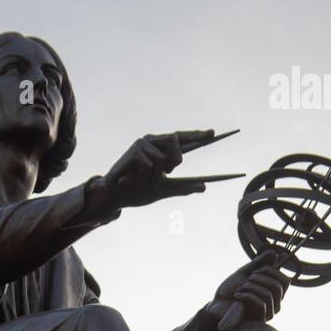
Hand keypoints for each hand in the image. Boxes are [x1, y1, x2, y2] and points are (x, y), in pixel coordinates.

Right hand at [94, 131, 213, 212]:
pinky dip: (145, 177)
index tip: (213, 134)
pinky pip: (150, 165)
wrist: (116, 196)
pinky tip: (133, 179)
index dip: (196, 135)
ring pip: (162, 159)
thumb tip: (204, 187)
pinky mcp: (134, 151)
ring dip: (155, 176)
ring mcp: (142, 144)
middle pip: (175, 140)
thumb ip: (183, 187)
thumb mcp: (164, 189)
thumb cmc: (138, 190)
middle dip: (176, 159)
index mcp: (160, 147)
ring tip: (143, 181)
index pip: (181, 138)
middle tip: (170, 171)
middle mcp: (151, 140)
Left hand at [204, 250, 288, 330]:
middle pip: (278, 287)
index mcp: (274, 293)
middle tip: (248, 278)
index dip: (273, 271)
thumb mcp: (246, 272)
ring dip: (252, 287)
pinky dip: (248, 296)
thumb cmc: (231, 289)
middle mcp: (274, 304)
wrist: (218, 304)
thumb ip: (260, 263)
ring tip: (241, 287)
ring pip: (269, 295)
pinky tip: (238, 295)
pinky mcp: (258, 320)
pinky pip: (262, 305)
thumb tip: (275, 253)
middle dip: (261, 278)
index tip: (257, 269)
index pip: (286, 282)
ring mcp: (268, 313)